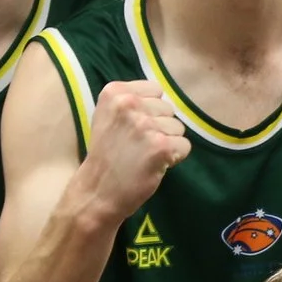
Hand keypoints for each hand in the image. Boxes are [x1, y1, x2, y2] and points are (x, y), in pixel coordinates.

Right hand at [79, 81, 189, 218]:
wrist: (97, 191)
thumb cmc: (106, 155)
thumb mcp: (108, 116)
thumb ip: (133, 102)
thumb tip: (164, 98)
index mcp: (115, 92)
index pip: (155, 90)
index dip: (150, 110)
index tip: (133, 128)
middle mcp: (130, 103)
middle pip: (168, 109)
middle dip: (159, 127)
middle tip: (137, 145)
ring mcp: (145, 124)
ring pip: (178, 127)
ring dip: (167, 143)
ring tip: (144, 155)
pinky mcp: (160, 145)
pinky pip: (184, 145)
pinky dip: (174, 158)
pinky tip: (154, 165)